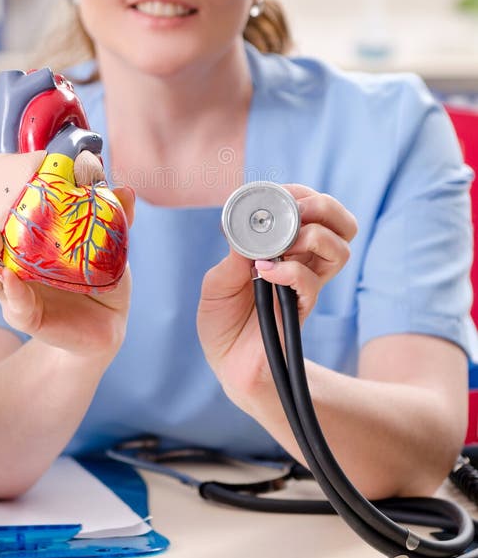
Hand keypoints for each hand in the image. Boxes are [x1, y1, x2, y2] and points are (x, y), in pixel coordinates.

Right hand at [0, 177, 134, 359]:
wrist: (108, 320)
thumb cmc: (96, 272)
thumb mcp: (105, 239)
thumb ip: (113, 213)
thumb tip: (124, 189)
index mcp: (16, 237)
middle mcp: (4, 262)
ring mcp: (12, 290)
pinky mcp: (28, 316)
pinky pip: (12, 305)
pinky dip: (11, 290)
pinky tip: (12, 277)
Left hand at [196, 184, 356, 407]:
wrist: (228, 364)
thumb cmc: (223, 320)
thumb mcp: (215, 283)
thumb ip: (232, 256)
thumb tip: (246, 229)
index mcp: (283, 246)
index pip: (312, 209)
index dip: (301, 194)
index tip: (279, 193)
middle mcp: (301, 262)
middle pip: (342, 224)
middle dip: (324, 207)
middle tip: (297, 212)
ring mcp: (304, 285)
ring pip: (339, 249)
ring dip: (313, 236)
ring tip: (284, 244)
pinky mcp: (300, 309)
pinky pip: (311, 284)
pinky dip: (290, 271)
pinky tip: (266, 273)